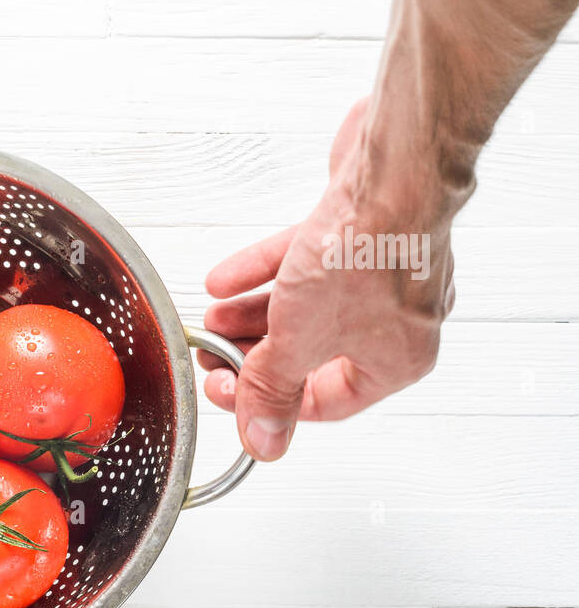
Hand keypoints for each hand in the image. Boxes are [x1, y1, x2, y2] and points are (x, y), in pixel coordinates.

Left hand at [199, 99, 457, 460]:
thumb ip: (274, 390)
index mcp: (397, 361)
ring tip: (211, 317)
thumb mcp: (300, 339)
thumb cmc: (368, 251)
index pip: (325, 402)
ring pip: (307, 307)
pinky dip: (265, 273)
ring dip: (253, 315)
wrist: (394, 166)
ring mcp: (381, 274)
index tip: (227, 393)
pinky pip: (306, 264)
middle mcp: (396, 321)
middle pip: (312, 353)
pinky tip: (224, 280)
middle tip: (213, 354)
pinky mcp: (360, 233)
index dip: (269, 404)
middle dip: (254, 353)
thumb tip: (263, 441)